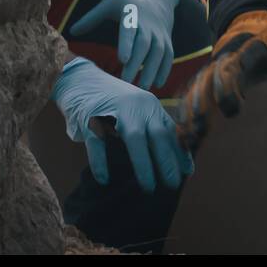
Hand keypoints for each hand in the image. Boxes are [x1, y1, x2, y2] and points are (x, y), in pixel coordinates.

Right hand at [52, 57, 194, 191]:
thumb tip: (172, 158)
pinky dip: (100, 162)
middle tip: (172, 184)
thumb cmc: (111, 102)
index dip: (180, 151)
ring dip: (143, 164)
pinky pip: (98, 142)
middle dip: (167, 161)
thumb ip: (152, 128)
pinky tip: (104, 179)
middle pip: (157, 134)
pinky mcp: (90, 116)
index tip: (188, 172)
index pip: (170, 130)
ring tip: (148, 187)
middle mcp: (136, 105)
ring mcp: (113, 110)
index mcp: (149, 105)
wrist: (78, 79)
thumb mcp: (136, 109)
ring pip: (133, 138)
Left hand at [70, 0, 179, 90]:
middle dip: (136, 64)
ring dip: (152, 70)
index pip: (130, 30)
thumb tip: (70, 32)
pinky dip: (164, 69)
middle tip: (125, 83)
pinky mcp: (167, 38)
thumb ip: (91, 19)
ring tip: (142, 89)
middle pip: (144, 45)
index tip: (122, 60)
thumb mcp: (108, 3)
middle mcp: (148, 24)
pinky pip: (168, 56)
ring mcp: (160, 32)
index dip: (127, 44)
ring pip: (159, 53)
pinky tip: (158, 84)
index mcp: (132, 13)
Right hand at [177, 11, 266, 148]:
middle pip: (208, 80)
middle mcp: (223, 59)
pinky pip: (190, 94)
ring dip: (190, 112)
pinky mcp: (204, 78)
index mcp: (244, 53)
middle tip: (200, 127)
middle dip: (202, 103)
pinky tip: (181, 137)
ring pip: (196, 88)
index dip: (229, 86)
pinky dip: (184, 114)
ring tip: (187, 137)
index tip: (232, 110)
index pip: (233, 68)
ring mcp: (211, 69)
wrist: (248, 28)